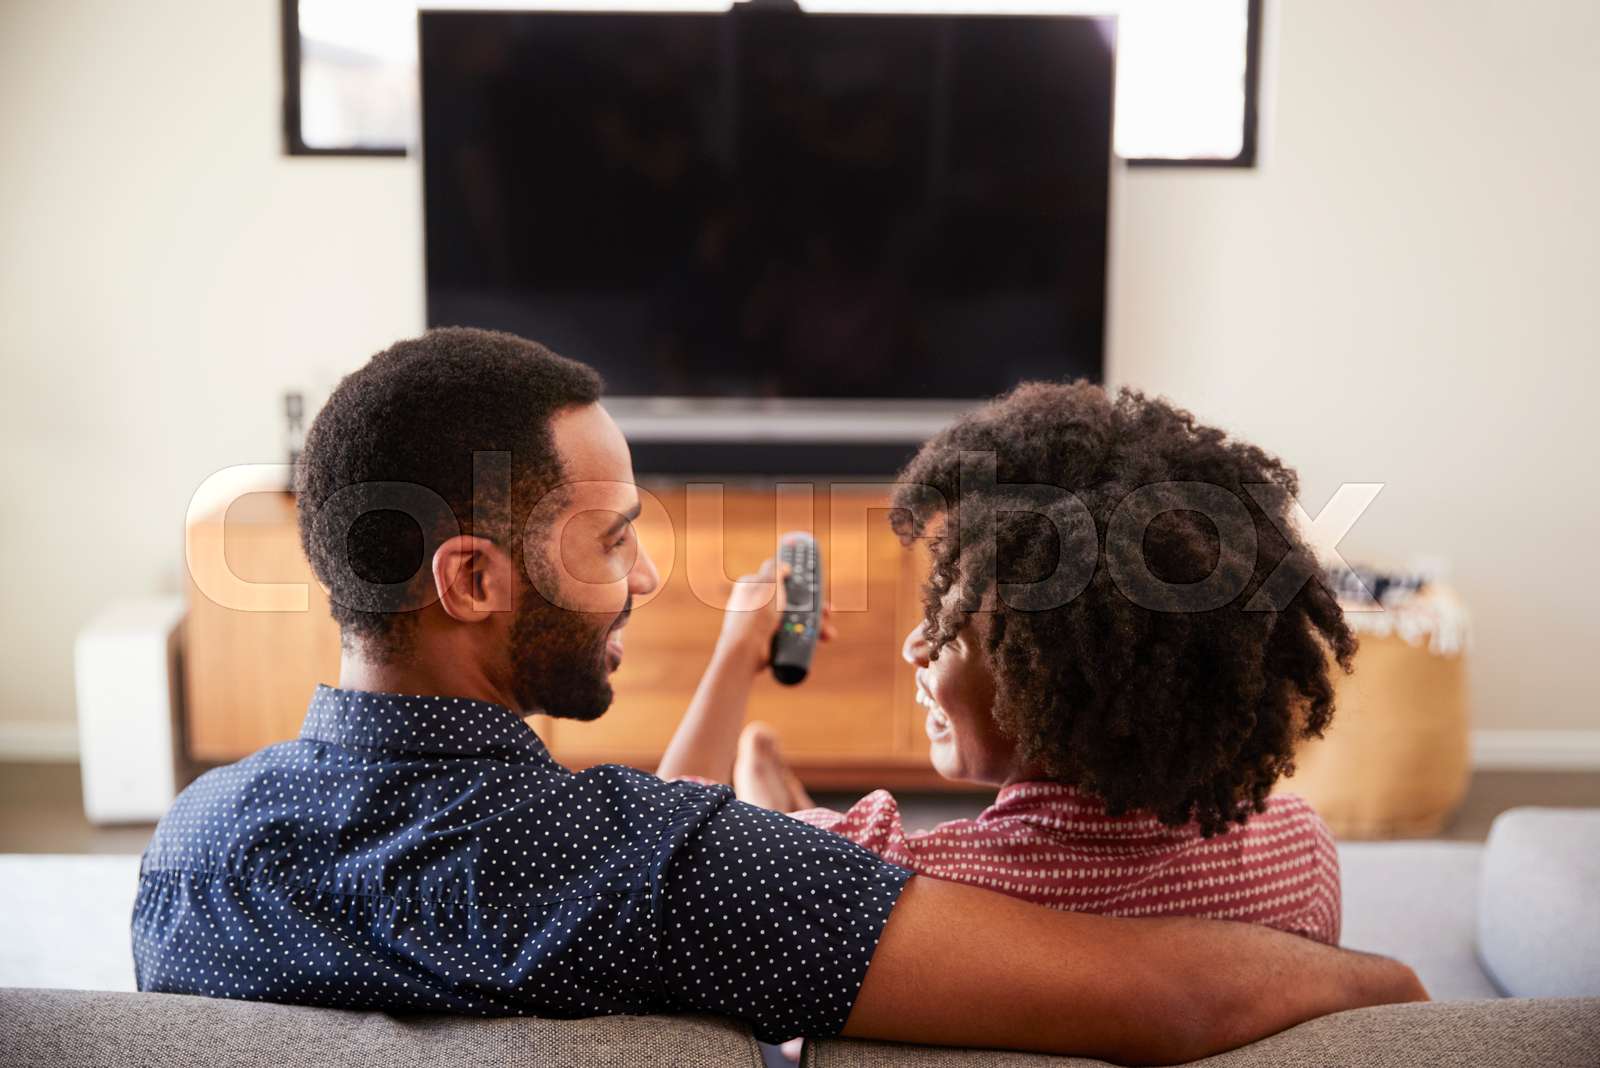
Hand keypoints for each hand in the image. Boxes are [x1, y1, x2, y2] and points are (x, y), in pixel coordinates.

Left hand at [718, 555, 835, 673]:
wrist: (746, 649)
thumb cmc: (754, 613)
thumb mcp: (766, 582)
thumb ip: (775, 568)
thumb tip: (783, 565)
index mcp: (754, 586)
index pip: (778, 577)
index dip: (797, 577)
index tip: (813, 580)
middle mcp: (759, 604)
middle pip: (792, 600)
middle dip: (812, 605)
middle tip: (826, 610)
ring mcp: (765, 623)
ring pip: (796, 619)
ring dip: (815, 623)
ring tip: (827, 629)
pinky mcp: (772, 640)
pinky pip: (794, 635)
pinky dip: (808, 636)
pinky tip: (821, 638)